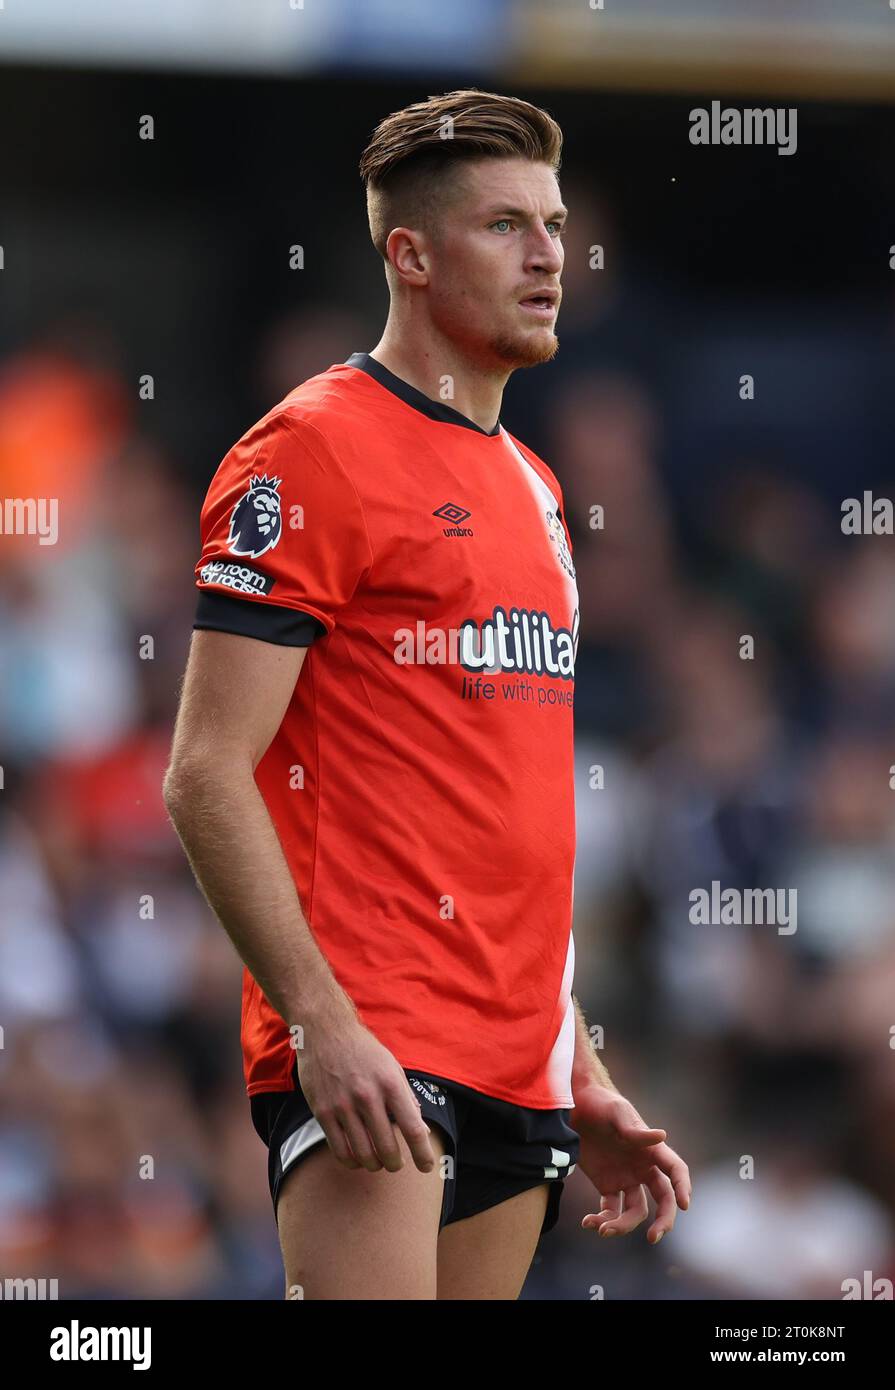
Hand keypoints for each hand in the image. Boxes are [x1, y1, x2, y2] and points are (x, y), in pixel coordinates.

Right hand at [296, 1013, 435, 1175]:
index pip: (413, 1128)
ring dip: (374, 1165)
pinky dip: (352, 1161)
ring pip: (363, 1154)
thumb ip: (406, 1098)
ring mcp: (343, 1106)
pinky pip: (340, 1150)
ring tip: (377, 1161)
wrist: (326, 1031)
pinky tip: (357, 1158)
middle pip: (387, 1148)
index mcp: (390, 1083)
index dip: (423, 1154)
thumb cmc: (364, 1050)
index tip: (427, 1167)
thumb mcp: (392, 1067)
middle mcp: (368, 1096)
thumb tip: (422, 1128)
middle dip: (395, 1164)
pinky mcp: (322, 1112)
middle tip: (396, 1164)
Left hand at [571, 1084, 690, 1243]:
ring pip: (634, 1212)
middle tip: (653, 1237)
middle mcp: (643, 1168)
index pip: (675, 1170)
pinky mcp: (606, 1186)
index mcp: (651, 1150)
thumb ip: (635, 1130)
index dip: (683, 1187)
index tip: (684, 1205)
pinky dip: (602, 1220)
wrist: (573, 1106)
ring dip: (622, 1226)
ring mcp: (626, 1179)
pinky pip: (610, 1210)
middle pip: (663, 1199)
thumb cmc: (600, 1103)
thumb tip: (662, 1136)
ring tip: (602, 1229)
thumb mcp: (616, 1113)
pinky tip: (588, 1222)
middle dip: (663, 1221)